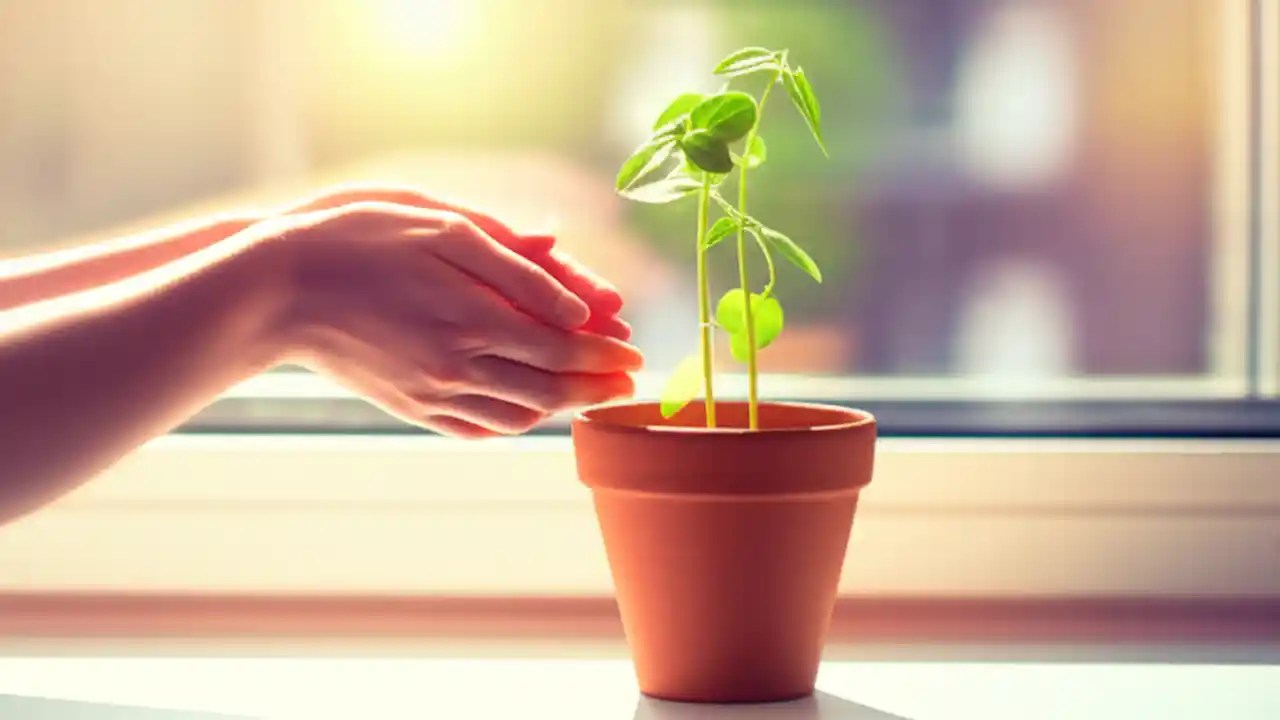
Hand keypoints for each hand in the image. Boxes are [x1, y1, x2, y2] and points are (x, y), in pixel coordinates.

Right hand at [261, 201, 642, 438]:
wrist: (276, 291)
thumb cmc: (358, 242)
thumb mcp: (440, 229)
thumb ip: (515, 268)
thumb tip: (579, 306)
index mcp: (471, 320)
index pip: (561, 349)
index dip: (604, 354)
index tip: (635, 350)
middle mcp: (456, 367)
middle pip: (548, 390)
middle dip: (595, 387)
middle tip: (629, 383)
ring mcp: (431, 394)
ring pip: (517, 415)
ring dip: (561, 408)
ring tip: (588, 395)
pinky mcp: (409, 406)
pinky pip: (476, 427)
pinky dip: (514, 422)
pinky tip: (528, 410)